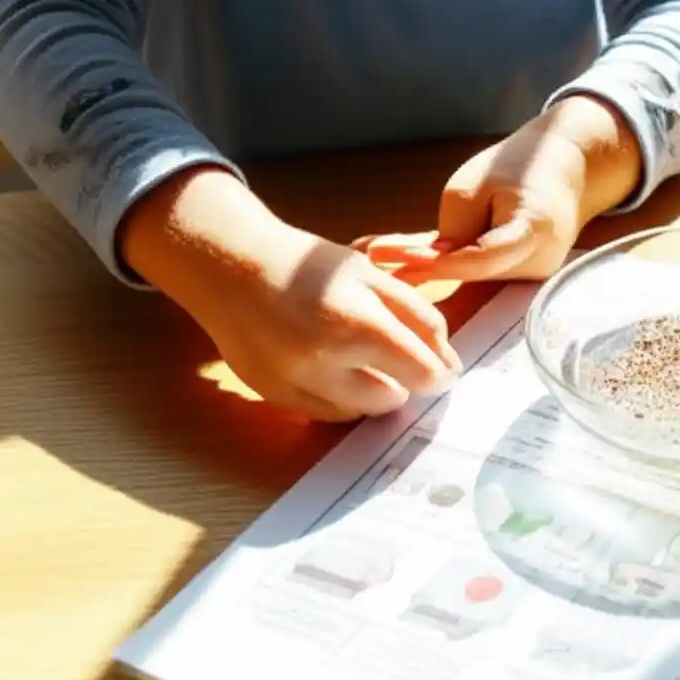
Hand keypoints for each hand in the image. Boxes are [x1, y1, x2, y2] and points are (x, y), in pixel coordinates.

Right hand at [122, 167, 461, 421]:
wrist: (231, 265)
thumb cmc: (307, 266)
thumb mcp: (374, 276)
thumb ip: (420, 318)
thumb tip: (448, 363)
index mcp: (357, 324)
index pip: (423, 374)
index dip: (438, 372)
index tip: (439, 366)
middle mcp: (324, 362)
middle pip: (393, 399)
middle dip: (400, 379)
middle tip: (386, 348)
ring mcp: (294, 384)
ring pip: (359, 412)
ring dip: (368, 390)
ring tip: (350, 351)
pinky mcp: (273, 396)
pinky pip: (325, 413)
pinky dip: (336, 395)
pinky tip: (324, 362)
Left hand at [360, 94, 640, 282]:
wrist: (568, 168)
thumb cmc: (523, 167)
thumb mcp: (478, 185)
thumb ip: (454, 226)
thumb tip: (429, 265)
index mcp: (532, 235)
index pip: (478, 258)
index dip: (435, 263)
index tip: (394, 261)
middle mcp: (533, 266)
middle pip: (470, 276)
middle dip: (420, 276)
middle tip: (367, 273)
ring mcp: (526, 277)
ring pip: (467, 277)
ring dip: (422, 274)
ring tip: (368, 265)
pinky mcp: (513, 276)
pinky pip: (472, 273)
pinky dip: (436, 268)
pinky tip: (393, 266)